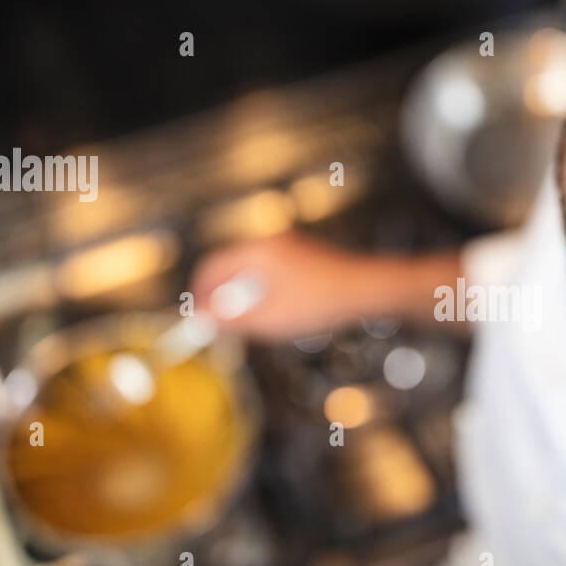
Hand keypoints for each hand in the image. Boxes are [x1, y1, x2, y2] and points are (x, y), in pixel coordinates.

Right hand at [189, 231, 371, 341]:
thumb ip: (232, 320)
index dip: (199, 293)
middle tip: (220, 323)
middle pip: (231, 266)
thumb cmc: (322, 303)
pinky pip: (273, 271)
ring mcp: (291, 246)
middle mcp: (272, 242)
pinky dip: (264, 291)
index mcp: (258, 251)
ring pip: (252, 270)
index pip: (212, 266)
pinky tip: (277, 312)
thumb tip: (204, 321)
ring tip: (250, 321)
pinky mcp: (306, 256)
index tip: (197, 317)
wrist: (369, 290)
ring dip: (244, 295)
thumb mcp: (270, 320)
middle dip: (222, 296)